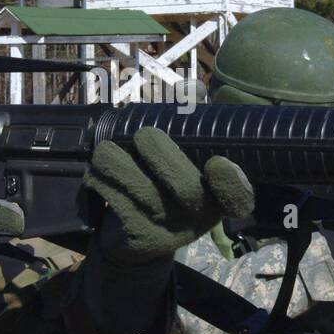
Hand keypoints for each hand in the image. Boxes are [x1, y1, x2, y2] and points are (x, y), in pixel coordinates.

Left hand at [83, 127, 253, 262]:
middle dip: (159, 152)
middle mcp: (199, 217)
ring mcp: (169, 230)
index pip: (238, 198)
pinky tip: (96, 171)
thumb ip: (194, 121)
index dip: (231, 183)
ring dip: (118, 161)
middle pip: (185, 188)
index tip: (218, 163)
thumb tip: (193, 90)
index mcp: (219, 198)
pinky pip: (116, 200)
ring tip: (107, 149)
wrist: (136, 243)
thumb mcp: (187, 158)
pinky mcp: (138, 235)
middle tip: (144, 135)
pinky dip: (101, 178)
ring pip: (142, 189)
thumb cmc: (166, 187)